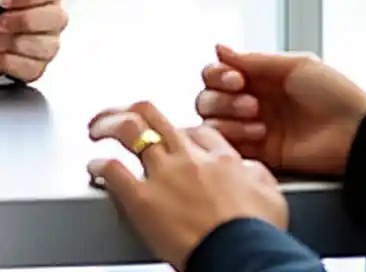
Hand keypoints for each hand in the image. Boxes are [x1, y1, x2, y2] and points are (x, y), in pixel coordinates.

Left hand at [87, 101, 287, 269]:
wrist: (241, 254)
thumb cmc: (256, 233)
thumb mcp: (271, 195)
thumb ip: (257, 175)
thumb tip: (249, 170)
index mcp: (220, 157)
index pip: (193, 129)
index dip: (177, 129)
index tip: (168, 135)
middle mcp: (188, 158)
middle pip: (155, 115)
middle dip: (133, 110)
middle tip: (121, 115)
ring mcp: (163, 174)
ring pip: (129, 130)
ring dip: (107, 125)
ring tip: (96, 129)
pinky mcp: (141, 198)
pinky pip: (112, 170)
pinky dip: (98, 165)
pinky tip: (94, 167)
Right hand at [196, 45, 365, 175]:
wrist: (356, 133)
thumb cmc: (335, 95)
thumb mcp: (295, 65)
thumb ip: (253, 59)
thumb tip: (219, 48)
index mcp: (260, 78)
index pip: (217, 73)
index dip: (218, 75)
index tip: (237, 79)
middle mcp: (251, 101)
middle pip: (207, 97)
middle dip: (222, 98)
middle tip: (251, 102)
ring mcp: (252, 127)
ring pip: (210, 121)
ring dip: (228, 117)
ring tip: (258, 119)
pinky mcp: (257, 153)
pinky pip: (226, 145)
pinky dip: (234, 137)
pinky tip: (259, 135)